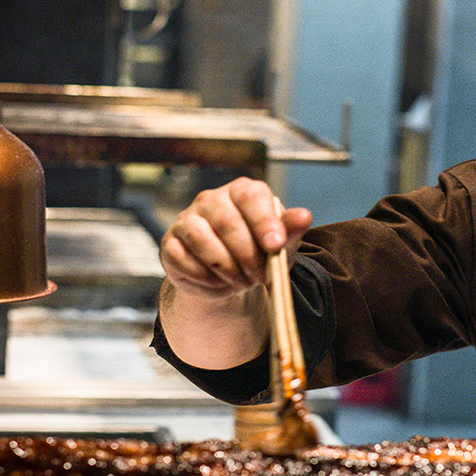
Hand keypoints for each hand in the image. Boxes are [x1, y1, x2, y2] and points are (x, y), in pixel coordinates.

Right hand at [159, 177, 312, 299]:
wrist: (231, 277)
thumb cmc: (258, 252)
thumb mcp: (280, 244)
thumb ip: (291, 229)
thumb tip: (304, 216)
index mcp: (242, 191)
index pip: (251, 196)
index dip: (264, 221)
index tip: (276, 245)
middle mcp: (211, 199)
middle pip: (227, 221)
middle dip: (247, 255)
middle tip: (259, 276)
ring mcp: (187, 219)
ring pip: (201, 239)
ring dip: (225, 267)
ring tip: (241, 281)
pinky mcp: (170, 243)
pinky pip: (182, 259)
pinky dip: (203, 277)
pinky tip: (218, 283)